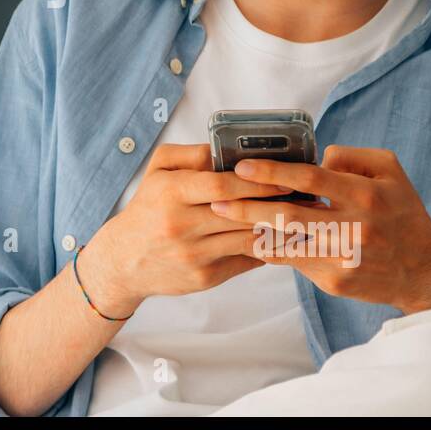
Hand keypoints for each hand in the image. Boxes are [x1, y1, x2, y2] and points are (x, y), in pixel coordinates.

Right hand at [80, 143, 290, 317]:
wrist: (124, 261)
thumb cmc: (147, 209)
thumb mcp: (157, 171)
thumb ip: (190, 154)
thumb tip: (225, 151)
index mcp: (170, 193)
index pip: (222, 185)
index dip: (257, 181)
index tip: (284, 177)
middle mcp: (181, 226)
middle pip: (241, 214)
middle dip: (277, 203)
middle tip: (306, 196)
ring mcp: (194, 255)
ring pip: (248, 239)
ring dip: (278, 229)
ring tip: (302, 216)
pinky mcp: (204, 278)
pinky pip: (244, 261)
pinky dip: (266, 249)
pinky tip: (282, 238)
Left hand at [209, 145, 430, 314]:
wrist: (423, 269)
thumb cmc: (401, 211)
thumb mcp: (389, 171)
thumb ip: (351, 156)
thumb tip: (314, 156)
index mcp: (364, 195)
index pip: (310, 179)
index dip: (272, 172)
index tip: (241, 166)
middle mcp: (353, 228)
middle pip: (289, 215)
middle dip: (248, 206)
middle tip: (216, 198)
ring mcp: (343, 258)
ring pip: (286, 242)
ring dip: (252, 230)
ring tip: (224, 217)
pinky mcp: (335, 281)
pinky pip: (293, 262)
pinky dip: (270, 250)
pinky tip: (250, 238)